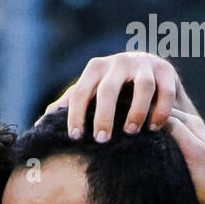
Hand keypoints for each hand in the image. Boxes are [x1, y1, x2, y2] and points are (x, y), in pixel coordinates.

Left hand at [42, 51, 193, 141]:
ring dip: (136, 111)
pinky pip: (165, 90)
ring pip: (142, 86)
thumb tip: (38, 127)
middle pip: (109, 89)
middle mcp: (118, 63)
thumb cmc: (112, 95)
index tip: (74, 138)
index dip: (75, 114)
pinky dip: (161, 109)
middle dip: (103, 115)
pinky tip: (154, 128)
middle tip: (101, 140)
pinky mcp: (166, 70)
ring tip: (131, 133)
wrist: (151, 79)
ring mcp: (143, 64)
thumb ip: (68, 108)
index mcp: (95, 70)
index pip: (80, 92)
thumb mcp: (90, 97)